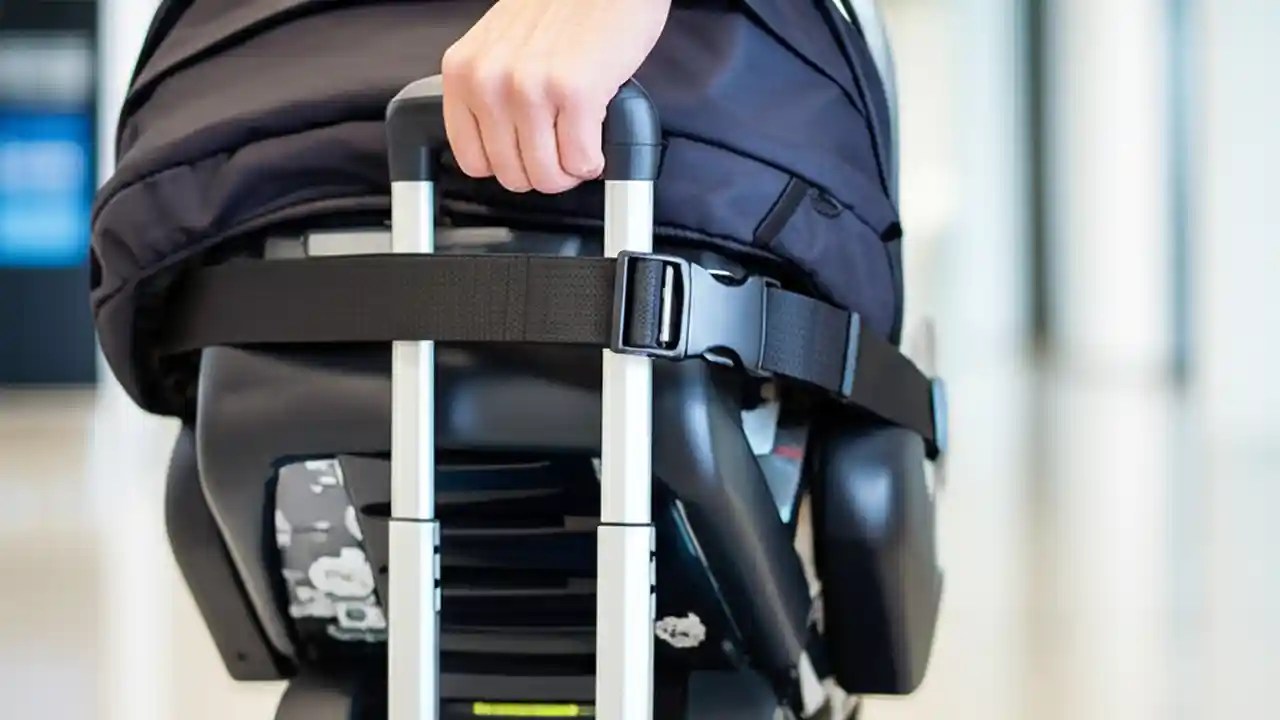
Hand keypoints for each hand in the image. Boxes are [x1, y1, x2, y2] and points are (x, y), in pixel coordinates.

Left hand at [441, 0, 671, 193]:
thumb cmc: (563, 8)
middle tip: (560, 152)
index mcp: (463, 71)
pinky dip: (593, 161)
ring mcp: (531, 89)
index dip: (507, 165)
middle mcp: (490, 81)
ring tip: (579, 147)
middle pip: (512, 175)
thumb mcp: (500, 47)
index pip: (472, 160)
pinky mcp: (575, 93)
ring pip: (547, 176)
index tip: (526, 156)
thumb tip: (505, 147)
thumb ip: (491, 93)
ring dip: (569, 171)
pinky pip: (581, 161)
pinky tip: (596, 140)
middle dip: (543, 172)